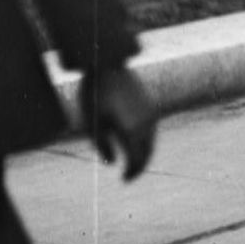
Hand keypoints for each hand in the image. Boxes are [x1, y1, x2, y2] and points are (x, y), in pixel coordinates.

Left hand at [81, 66, 158, 181]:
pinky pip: (150, 128)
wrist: (107, 62)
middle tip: (129, 175)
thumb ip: (102, 146)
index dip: (131, 173)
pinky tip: (133, 141)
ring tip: (132, 160)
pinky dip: (144, 139)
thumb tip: (112, 162)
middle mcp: (146, 123)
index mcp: (133, 130)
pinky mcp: (149, 103)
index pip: (137, 160)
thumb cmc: (95, 93)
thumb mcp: (92, 123)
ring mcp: (150, 112)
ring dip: (143, 152)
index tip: (123, 180)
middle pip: (148, 152)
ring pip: (151, 140)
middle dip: (139, 165)